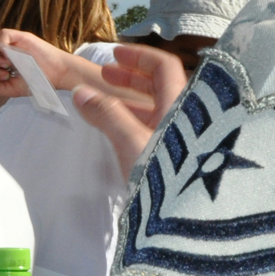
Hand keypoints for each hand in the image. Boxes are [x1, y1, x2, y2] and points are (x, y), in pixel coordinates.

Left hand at [0, 30, 94, 98]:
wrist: (58, 75)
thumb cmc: (37, 81)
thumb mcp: (11, 89)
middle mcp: (1, 51)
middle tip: (4, 76)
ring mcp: (10, 43)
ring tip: (10, 68)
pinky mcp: (19, 36)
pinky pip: (1, 35)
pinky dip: (2, 47)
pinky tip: (12, 59)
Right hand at [74, 44, 189, 178]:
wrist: (193, 219)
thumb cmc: (167, 176)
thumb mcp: (131, 142)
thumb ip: (106, 115)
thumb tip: (81, 93)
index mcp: (181, 105)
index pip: (163, 66)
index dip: (138, 57)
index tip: (114, 56)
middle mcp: (188, 118)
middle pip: (162, 85)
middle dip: (131, 78)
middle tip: (106, 77)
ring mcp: (186, 139)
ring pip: (160, 108)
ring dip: (133, 101)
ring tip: (107, 104)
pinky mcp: (180, 159)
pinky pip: (159, 130)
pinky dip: (138, 123)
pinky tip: (122, 133)